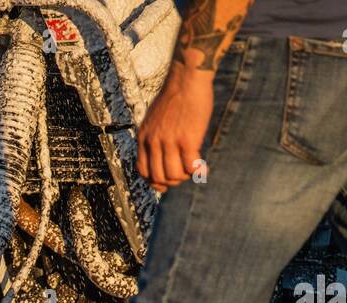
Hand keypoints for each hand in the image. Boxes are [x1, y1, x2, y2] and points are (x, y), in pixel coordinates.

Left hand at [137, 63, 214, 192]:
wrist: (187, 78)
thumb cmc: (175, 95)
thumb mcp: (155, 118)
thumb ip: (154, 135)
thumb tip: (160, 153)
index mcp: (144, 137)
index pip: (143, 171)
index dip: (155, 181)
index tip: (167, 180)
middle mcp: (154, 141)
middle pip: (158, 177)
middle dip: (172, 182)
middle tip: (184, 174)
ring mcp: (170, 141)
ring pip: (174, 175)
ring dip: (185, 177)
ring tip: (193, 169)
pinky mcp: (187, 139)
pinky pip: (190, 167)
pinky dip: (198, 172)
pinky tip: (203, 168)